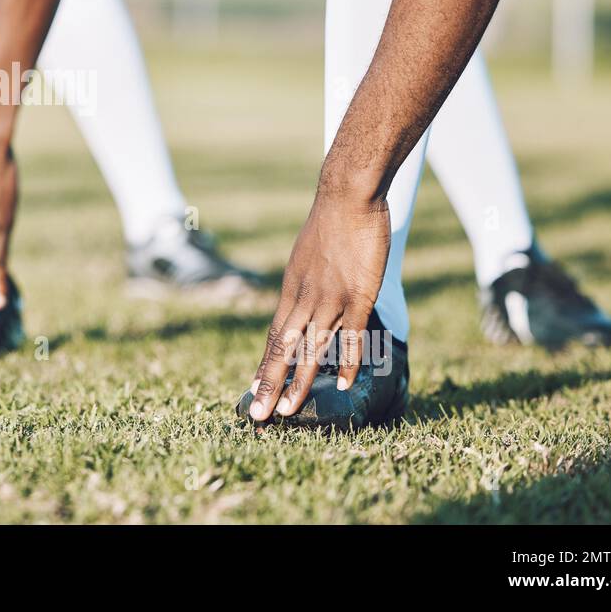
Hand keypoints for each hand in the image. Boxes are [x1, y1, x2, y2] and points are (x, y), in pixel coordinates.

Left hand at [246, 189, 390, 423]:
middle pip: (284, 349)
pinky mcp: (357, 296)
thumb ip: (305, 281)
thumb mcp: (307, 256)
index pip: (274, 336)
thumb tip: (302, 296)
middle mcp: (305, 299)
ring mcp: (330, 299)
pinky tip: (339, 384)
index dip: (265, 364)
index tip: (253, 389)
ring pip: (310, 349)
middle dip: (270, 384)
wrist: (346, 196)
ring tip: (289, 410)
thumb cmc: (330, 223)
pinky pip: (350, 335)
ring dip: (299, 382)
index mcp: (291, 290)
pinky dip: (346, 362)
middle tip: (259, 415)